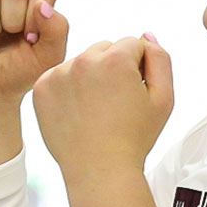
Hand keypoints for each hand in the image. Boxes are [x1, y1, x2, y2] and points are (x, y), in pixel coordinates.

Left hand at [33, 34, 174, 183]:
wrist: (100, 171)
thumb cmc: (135, 138)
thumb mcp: (164, 98)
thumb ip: (160, 59)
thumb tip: (145, 35)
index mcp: (116, 59)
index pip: (133, 44)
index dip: (139, 69)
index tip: (135, 94)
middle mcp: (84, 59)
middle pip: (105, 48)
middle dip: (113, 67)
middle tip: (115, 103)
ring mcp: (59, 73)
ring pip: (82, 61)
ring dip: (91, 76)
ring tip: (96, 109)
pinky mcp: (42, 87)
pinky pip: (61, 74)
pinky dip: (69, 88)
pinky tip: (79, 111)